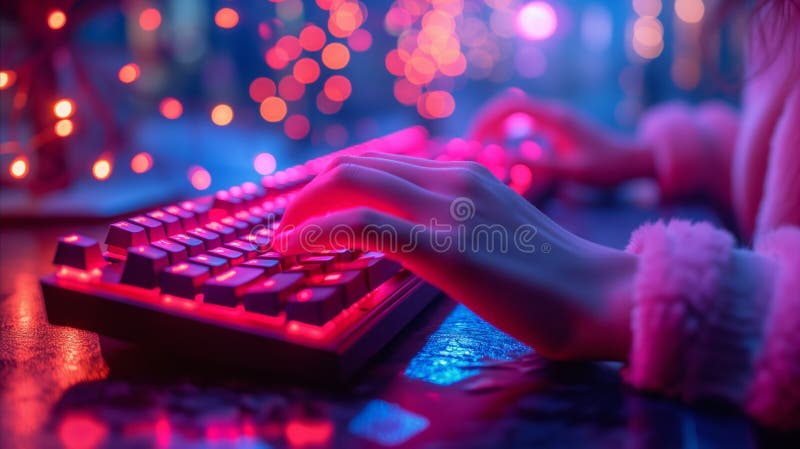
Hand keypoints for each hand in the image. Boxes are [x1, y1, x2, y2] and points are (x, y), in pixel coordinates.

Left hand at [274, 153, 636, 359]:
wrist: (599, 296)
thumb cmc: (550, 276)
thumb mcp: (495, 229)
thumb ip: (455, 219)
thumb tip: (411, 236)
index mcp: (463, 173)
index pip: (380, 162)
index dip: (334, 182)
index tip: (311, 209)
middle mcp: (451, 178)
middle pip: (355, 164)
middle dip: (307, 192)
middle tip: (286, 224)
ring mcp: (447, 210)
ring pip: (351, 183)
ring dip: (303, 209)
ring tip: (282, 239)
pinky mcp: (445, 249)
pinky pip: (361, 226)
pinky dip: (317, 232)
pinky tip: (293, 250)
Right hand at [469, 89, 654, 186]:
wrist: (635, 160)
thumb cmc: (607, 167)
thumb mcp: (571, 171)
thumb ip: (537, 166)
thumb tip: (500, 162)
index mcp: (555, 118)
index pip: (510, 106)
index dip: (486, 120)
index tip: (474, 141)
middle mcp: (552, 113)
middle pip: (508, 106)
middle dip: (486, 124)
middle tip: (472, 147)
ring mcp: (554, 119)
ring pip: (515, 114)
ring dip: (497, 129)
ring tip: (486, 152)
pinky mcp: (557, 129)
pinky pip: (525, 125)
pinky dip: (510, 136)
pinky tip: (506, 155)